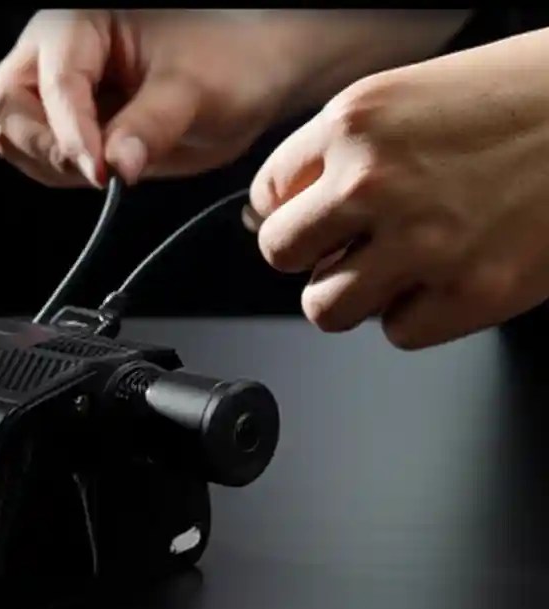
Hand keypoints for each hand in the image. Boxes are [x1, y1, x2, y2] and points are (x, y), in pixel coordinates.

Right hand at [0, 10, 468, 188]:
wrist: (251, 76)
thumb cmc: (230, 64)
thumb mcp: (197, 93)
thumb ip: (153, 126)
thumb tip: (118, 165)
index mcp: (82, 20)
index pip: (56, 81)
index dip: (72, 133)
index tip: (100, 173)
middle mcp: (56, 48)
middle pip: (8, 102)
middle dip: (45, 142)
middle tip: (97, 169)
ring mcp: (53, 83)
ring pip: (12, 130)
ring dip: (49, 160)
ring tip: (108, 166)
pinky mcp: (62, 117)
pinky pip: (35, 152)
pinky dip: (57, 169)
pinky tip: (100, 169)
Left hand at [248, 29, 548, 349]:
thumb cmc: (525, 99)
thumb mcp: (411, 96)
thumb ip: (342, 149)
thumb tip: (280, 204)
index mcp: (355, 124)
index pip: (265, 194)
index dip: (291, 209)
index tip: (313, 215)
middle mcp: (375, 182)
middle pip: (281, 254)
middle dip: (310, 254)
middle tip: (347, 246)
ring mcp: (422, 242)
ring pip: (326, 308)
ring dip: (353, 293)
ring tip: (395, 266)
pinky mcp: (472, 293)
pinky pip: (398, 333)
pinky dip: (415, 315)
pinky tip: (444, 277)